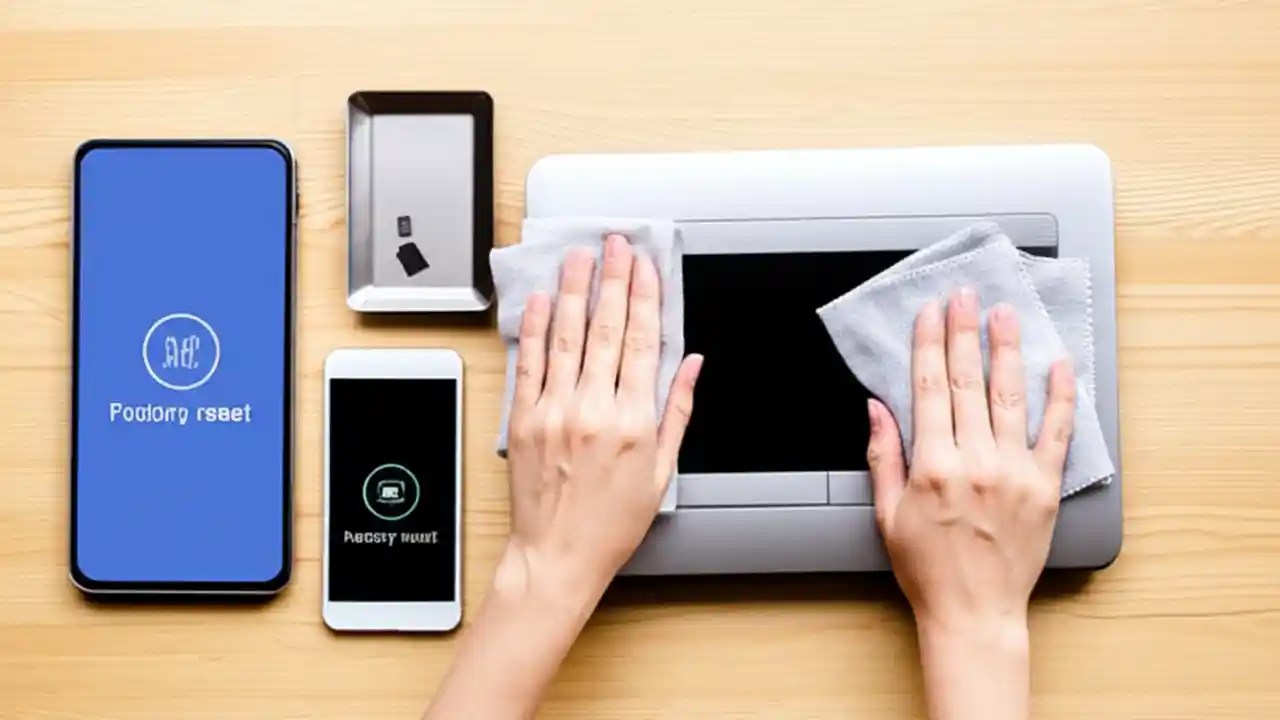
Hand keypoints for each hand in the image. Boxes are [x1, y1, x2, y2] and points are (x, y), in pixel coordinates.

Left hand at [499, 234, 702, 603]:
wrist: (558, 555)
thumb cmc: (610, 522)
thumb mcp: (662, 471)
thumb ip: (677, 411)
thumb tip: (690, 364)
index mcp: (634, 421)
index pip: (641, 341)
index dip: (644, 296)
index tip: (644, 265)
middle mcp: (594, 410)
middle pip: (605, 328)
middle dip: (611, 279)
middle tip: (613, 244)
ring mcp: (555, 412)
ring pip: (565, 336)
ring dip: (572, 291)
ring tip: (577, 258)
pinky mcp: (524, 420)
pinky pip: (530, 363)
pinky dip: (534, 328)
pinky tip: (540, 300)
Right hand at [865, 287, 1075, 719]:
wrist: (974, 613)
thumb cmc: (927, 569)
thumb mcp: (887, 513)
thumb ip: (882, 455)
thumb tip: (877, 407)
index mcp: (932, 466)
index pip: (928, 388)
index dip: (928, 344)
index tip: (930, 312)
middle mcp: (974, 462)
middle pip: (967, 382)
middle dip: (964, 332)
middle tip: (966, 295)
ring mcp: (1013, 473)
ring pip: (1010, 397)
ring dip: (1007, 350)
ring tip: (1006, 314)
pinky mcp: (1044, 488)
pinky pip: (1056, 433)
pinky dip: (1060, 397)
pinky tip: (1059, 365)